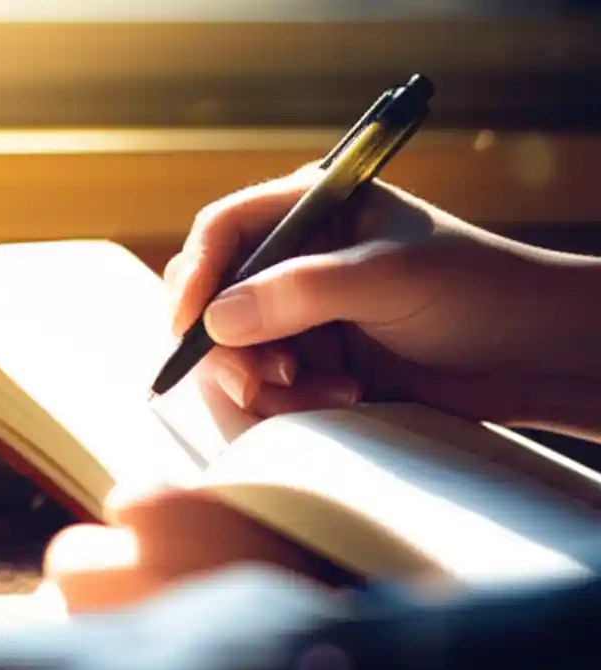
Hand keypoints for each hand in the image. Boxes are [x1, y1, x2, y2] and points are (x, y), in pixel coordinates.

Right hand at [167, 164, 600, 440]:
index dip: (196, 274)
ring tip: (331, 391)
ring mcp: (301, 314)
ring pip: (234, 354)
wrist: (536, 357)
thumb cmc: (479, 291)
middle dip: (233, 347)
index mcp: (312, 209)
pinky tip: (346, 397)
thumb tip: (214, 320)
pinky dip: (291, 404)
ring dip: (269, 384)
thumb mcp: (389, 278)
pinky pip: (265, 389)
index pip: (224, 229)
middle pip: (215, 300)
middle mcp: (296, 258)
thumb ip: (300, 292)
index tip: (189, 324)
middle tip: (267, 380)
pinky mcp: (313, 362)